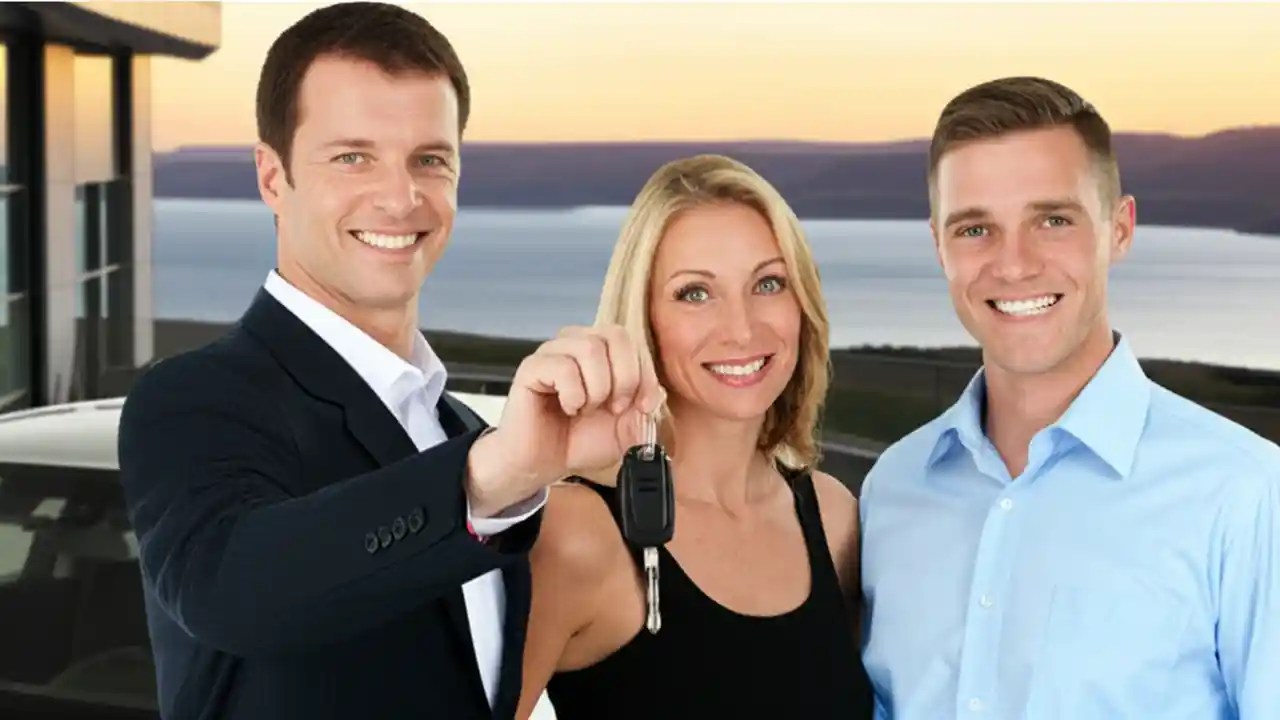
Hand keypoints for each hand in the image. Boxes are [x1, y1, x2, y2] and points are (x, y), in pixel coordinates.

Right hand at [465, 324, 664, 516]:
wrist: (542, 464)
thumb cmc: (578, 441)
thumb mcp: (625, 429)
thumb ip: (643, 409)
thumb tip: (657, 392)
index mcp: (601, 352)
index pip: (631, 341)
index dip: (645, 373)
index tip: (644, 406)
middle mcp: (576, 345)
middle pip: (615, 335)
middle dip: (625, 377)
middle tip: (614, 408)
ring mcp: (552, 353)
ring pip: (590, 348)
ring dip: (598, 387)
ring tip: (587, 409)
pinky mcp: (532, 368)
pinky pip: (562, 366)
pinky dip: (574, 394)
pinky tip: (568, 408)